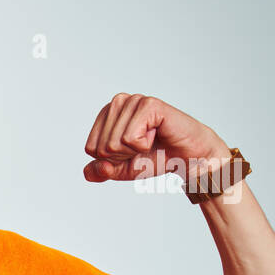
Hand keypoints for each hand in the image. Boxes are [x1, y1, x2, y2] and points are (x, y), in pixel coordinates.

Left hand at [83, 93, 229, 183]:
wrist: (187, 158)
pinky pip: (130, 138)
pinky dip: (144, 145)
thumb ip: (101, 171)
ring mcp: (133, 101)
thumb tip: (87, 173)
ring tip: (151, 140)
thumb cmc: (156, 157)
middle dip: (123, 156)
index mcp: (107, 115)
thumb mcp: (122, 169)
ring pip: (114, 143)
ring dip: (135, 150)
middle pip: (101, 147)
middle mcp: (118, 102)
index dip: (112, 159)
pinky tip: (157, 134)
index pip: (90, 148)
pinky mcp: (148, 104)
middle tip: (144, 147)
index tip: (132, 151)